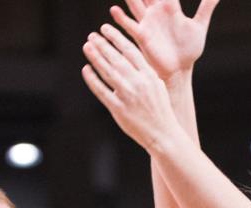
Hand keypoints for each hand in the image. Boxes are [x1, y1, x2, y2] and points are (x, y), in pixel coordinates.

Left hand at [83, 26, 179, 152]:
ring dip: (96, 58)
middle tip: (92, 36)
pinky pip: (102, 91)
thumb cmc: (160, 110)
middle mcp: (138, 83)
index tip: (106, 29)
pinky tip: (86, 70)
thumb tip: (128, 60)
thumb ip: (144, 72)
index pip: (130, 50)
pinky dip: (93, 80)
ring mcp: (127, 96)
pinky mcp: (118, 109)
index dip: (116, 38)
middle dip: (103, 45)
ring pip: (108, 72)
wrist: (163, 135)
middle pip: (117, 58)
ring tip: (87, 47)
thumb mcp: (157, 86)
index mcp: (149, 75)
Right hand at [109, 0, 219, 81]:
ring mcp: (147, 23)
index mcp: (170, 6)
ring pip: (134, 4)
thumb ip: (207, 6)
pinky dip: (122, 19)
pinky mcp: (142, 37)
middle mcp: (156, 11)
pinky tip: (114, 11)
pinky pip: (130, 26)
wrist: (180, 70)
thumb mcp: (199, 25)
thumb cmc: (189, 49)